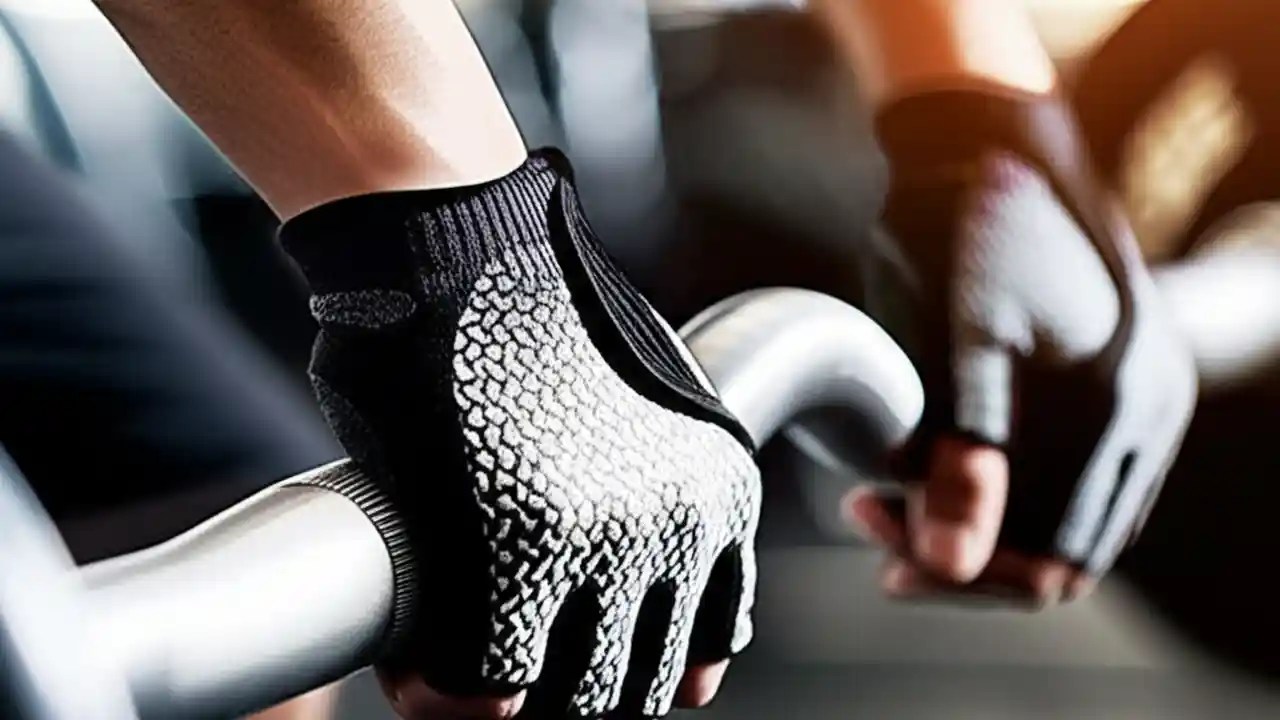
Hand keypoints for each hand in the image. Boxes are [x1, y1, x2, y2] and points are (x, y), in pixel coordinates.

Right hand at [282, 151, 759, 717]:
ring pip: (573, 698)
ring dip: (510, 690)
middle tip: (501, 645)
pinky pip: (485, 686)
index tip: (573, 644)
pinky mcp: (509, 553)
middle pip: (638, 683)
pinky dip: (444, 688)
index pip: (704, 646)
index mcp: (720, 494)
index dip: (632, 659)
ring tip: (450, 646)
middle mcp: (677, 528)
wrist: (454, 234)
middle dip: (567, 679)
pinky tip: (413, 651)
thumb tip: (631, 602)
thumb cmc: (528, 311)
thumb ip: (657, 492)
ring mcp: (602, 546)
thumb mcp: (640, 397)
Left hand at [861, 125, 1195, 606]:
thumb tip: (946, 562)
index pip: (1053, 557)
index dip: (969, 576)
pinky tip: (944, 469)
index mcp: (1116, 405)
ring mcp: (1151, 397)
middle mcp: (1151, 411)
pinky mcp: (1129, 381)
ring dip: (987, 522)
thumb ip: (962, 456)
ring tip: (894, 499)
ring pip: (1075, 514)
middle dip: (968, 551)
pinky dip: (1015, 488)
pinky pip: (1084, 473)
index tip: (890, 559)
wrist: (997, 144)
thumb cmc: (966, 231)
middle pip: (1066, 547)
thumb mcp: (957, 342)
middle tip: (876, 520)